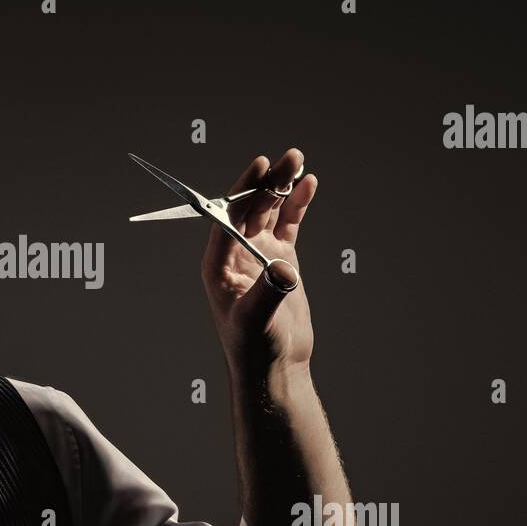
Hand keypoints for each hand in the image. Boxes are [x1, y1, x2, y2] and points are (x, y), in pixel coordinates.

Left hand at [200, 149, 317, 377]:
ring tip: (298, 161)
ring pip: (269, 211)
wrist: (274, 366)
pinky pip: (287, 225)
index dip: (242, 190)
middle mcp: (235, 254)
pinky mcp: (280, 261)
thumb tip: (284, 272)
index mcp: (218, 263)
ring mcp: (258, 255)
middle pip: (250, 207)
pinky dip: (297, 205)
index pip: (226, 217)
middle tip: (288, 158)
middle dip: (267, 182)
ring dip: (282, 187)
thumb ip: (269, 293)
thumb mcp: (257, 321)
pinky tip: (308, 184)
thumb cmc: (254, 348)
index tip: (259, 167)